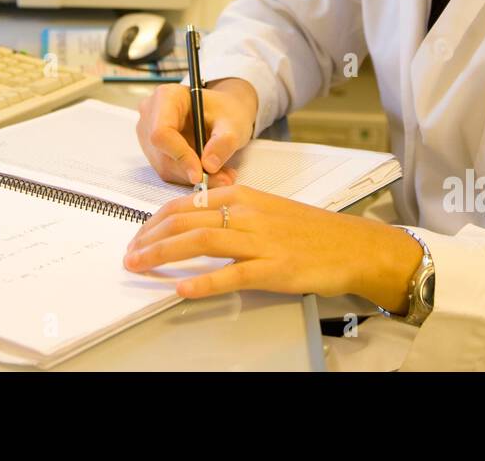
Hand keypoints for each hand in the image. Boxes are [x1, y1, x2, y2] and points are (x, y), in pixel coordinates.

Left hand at [122, 185, 424, 309]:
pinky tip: (182, 289)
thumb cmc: (310, 230)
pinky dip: (204, 282)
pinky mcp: (275, 268)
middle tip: (130, 254)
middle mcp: (248, 213)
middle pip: (186, 220)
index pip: (186, 203)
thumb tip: (194, 222)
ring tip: (141, 266)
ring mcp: (261, 240)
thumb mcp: (266, 209)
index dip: (155, 220)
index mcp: (244, 195)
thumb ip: (231, 212)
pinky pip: (233, 274)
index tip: (138, 235)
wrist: (354, 245)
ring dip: (164, 255)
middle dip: (150, 238)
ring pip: (202, 241)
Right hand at [135, 80, 257, 186]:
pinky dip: (191, 175)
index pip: (162, 132)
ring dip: (193, 176)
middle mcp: (151, 114)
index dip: (180, 155)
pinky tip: (212, 172)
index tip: (201, 173)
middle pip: (162, 153)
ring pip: (165, 166)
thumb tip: (208, 166)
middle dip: (191, 170)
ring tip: (223, 174)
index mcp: (167, 97)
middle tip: (222, 179)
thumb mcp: (233, 123)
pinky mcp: (154, 150)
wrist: (223, 112)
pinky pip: (168, 170)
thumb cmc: (226, 110)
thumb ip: (223, 143)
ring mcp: (148, 133)